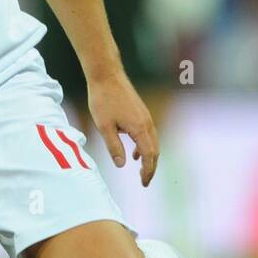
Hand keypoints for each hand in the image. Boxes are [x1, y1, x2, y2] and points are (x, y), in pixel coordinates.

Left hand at [87, 70, 158, 186]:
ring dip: (149, 157)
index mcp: (139, 128)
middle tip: (144, 181)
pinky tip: (135, 152)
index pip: (148, 156)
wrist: (107, 75)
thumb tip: (122, 165)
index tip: (144, 183)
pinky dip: (145, 146)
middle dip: (151, 167)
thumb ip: (114, 146)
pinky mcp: (141, 112)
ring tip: (141, 170)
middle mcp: (147, 123)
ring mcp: (145, 117)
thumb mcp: (104, 127)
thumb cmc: (102, 100)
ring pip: (153, 142)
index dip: (147, 171)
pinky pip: (148, 134)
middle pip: (155, 150)